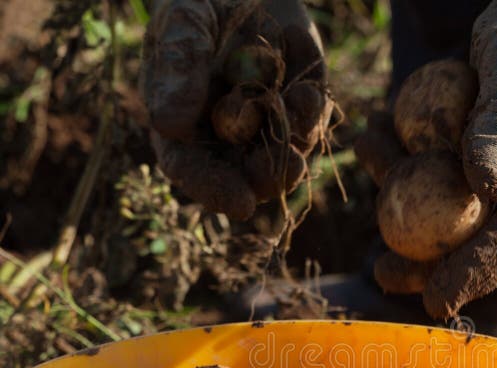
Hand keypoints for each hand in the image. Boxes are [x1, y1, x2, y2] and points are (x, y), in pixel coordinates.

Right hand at [141, 0, 326, 220]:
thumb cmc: (199, 5)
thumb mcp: (183, 22)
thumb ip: (176, 65)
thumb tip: (168, 125)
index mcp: (184, 130)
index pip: (193, 171)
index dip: (215, 190)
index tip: (240, 203)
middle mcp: (225, 140)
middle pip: (247, 177)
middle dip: (271, 177)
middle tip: (291, 168)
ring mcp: (266, 129)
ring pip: (285, 156)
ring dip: (298, 139)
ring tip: (302, 99)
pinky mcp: (299, 113)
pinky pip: (310, 124)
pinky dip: (313, 110)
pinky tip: (307, 85)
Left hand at [361, 0, 496, 318]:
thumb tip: (485, 190)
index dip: (477, 269)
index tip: (436, 300)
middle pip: (490, 238)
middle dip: (436, 264)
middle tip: (382, 275)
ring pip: (462, 211)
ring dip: (408, 201)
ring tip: (367, 156)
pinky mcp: (494, 157)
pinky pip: (448, 176)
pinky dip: (410, 165)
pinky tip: (377, 142)